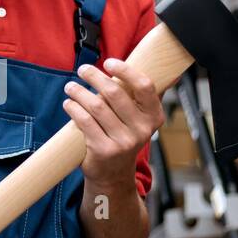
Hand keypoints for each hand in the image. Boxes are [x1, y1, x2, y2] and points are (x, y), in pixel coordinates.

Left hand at [62, 59, 164, 190]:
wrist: (114, 175)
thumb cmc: (124, 138)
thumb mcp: (140, 120)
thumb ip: (145, 97)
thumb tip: (168, 72)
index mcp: (154, 117)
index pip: (145, 86)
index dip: (126, 70)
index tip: (109, 62)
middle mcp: (142, 130)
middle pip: (114, 93)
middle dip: (94, 76)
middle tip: (83, 70)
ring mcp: (123, 142)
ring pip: (96, 106)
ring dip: (79, 92)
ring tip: (71, 87)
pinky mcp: (104, 150)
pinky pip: (85, 121)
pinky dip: (74, 108)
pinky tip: (69, 104)